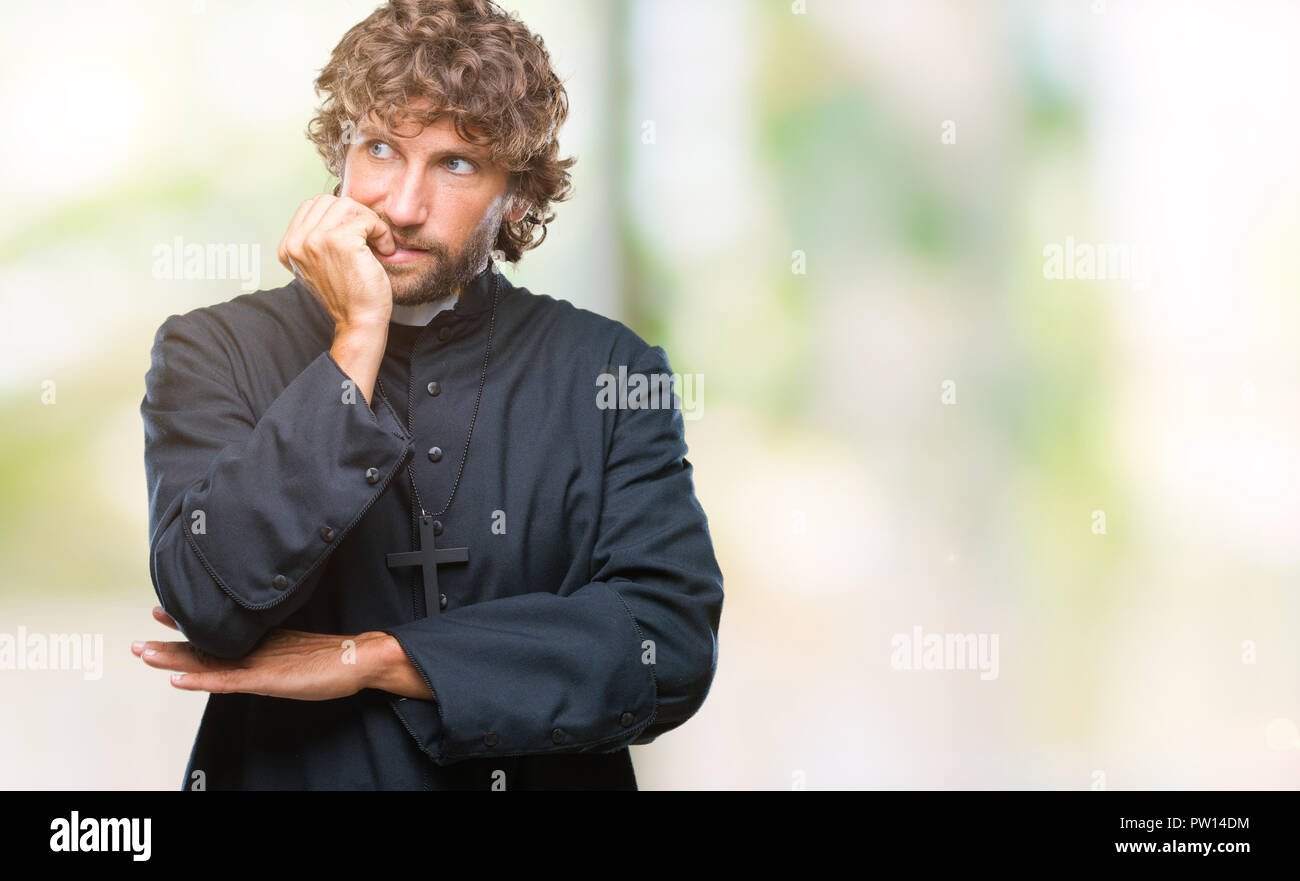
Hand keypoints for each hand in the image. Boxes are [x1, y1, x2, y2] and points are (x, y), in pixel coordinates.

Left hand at [132, 606, 389, 700]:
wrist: (360, 657)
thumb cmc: (335, 658)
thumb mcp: (299, 655)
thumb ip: (279, 652)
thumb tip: (270, 652)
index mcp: (261, 642)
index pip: (218, 636)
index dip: (187, 627)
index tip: (161, 612)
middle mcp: (255, 649)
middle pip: (205, 648)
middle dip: (169, 644)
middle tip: (137, 642)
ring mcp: (258, 663)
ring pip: (208, 662)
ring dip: (174, 659)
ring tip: (143, 654)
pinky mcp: (266, 679)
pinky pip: (226, 681)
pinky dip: (200, 680)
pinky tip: (178, 679)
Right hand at [277, 195, 396, 332]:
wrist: (358, 320)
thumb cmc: (347, 296)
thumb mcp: (321, 265)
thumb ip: (317, 240)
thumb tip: (337, 213)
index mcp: (288, 247)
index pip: (311, 207)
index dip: (339, 217)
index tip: (355, 236)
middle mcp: (297, 242)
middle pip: (328, 201)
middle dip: (354, 215)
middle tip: (369, 237)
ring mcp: (315, 239)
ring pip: (347, 205)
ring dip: (368, 221)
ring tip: (377, 243)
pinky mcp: (338, 240)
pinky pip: (365, 219)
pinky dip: (381, 231)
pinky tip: (384, 250)